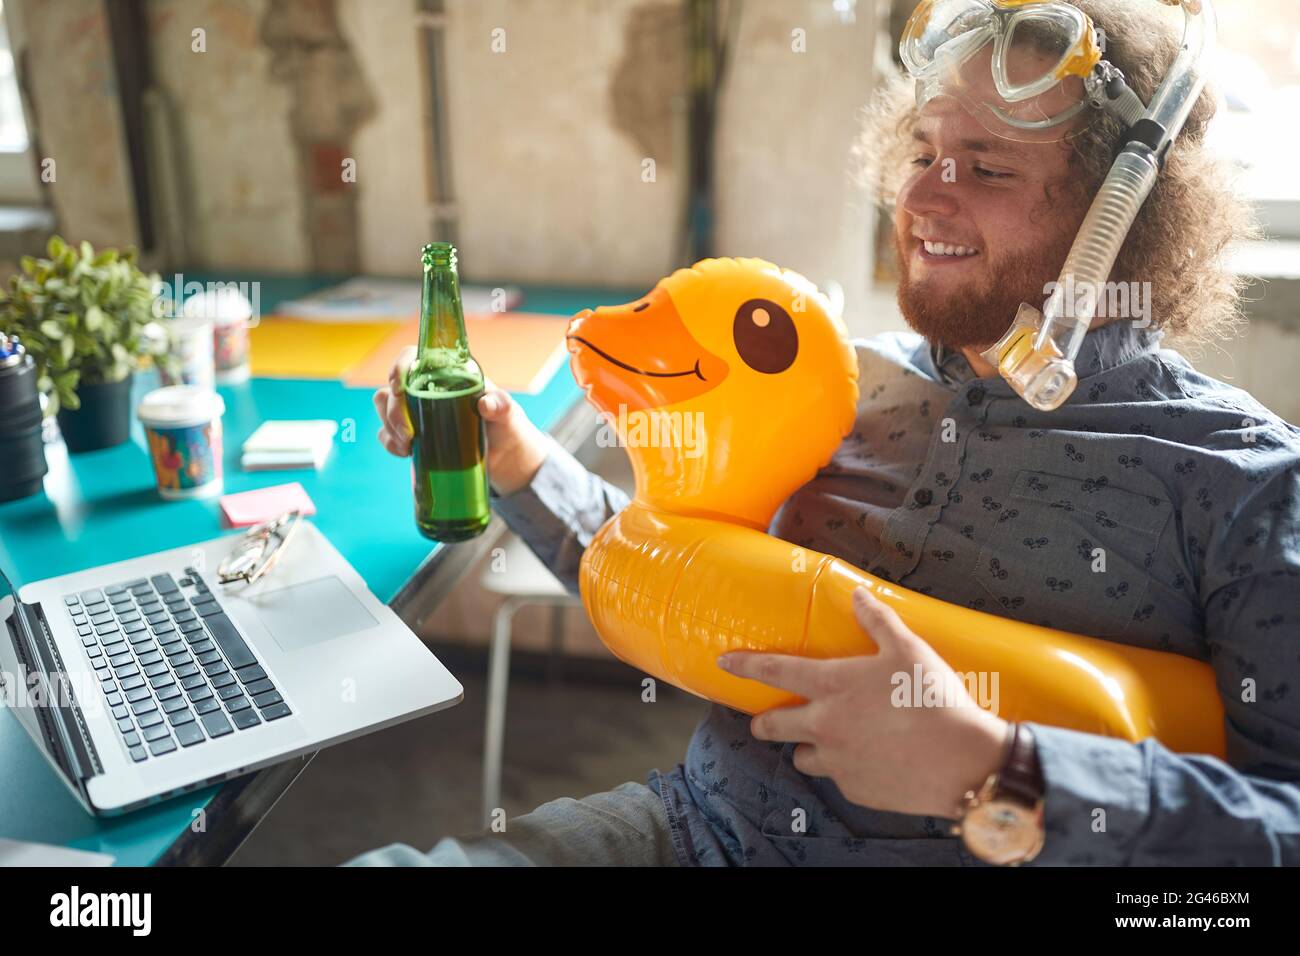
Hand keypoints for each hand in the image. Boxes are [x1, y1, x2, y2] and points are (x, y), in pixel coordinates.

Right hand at [372, 346, 550, 494]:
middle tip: (408, 434)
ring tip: (408, 446)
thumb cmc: (508, 428)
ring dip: (389, 426)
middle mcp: (428, 390)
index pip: (414, 358)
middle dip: (393, 410)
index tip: (398, 386)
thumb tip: (486, 404)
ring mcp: (419, 413)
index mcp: (448, 375)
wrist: (508, 459)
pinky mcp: (415, 435)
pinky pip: (388, 433)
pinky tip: (405, 452)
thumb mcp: (509, 415)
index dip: (400, 366)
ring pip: (385, 409)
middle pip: (393, 388)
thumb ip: (501, 405)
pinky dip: (390, 442)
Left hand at [719, 587, 1008, 818]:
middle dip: (763, 722)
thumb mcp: (908, 649)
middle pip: (773, 725)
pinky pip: (837, 776)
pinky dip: (845, 768)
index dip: (745, 665)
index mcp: (832, 685)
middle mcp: (824, 725)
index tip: (723, 661)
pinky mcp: (854, 788)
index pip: (774, 672)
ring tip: (828, 740)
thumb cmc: (933, 698)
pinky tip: (869, 760)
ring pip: (802, 756)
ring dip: (807, 747)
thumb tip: (858, 594)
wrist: (962, 761)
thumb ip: (877, 621)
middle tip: (763, 720)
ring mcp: (837, 761)